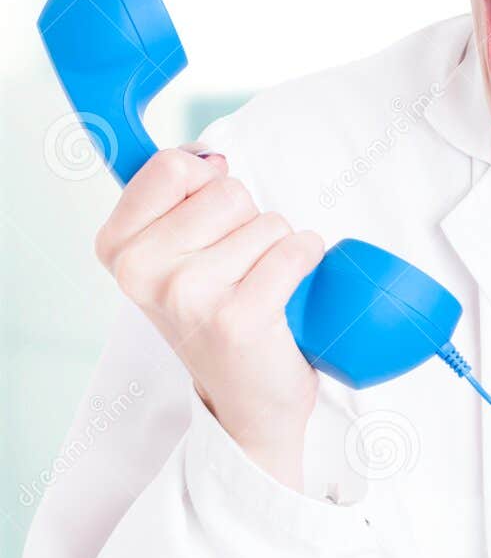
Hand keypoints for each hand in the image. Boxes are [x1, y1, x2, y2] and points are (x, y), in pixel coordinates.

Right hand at [94, 145, 325, 488]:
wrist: (245, 402)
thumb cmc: (214, 317)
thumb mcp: (172, 255)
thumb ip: (175, 196)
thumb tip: (206, 156)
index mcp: (117, 248)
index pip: (171, 166)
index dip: (205, 181)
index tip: (209, 218)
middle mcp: (143, 271)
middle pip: (227, 191)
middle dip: (246, 221)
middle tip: (236, 270)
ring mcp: (189, 295)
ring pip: (267, 221)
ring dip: (275, 247)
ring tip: (257, 288)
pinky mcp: (238, 317)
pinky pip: (295, 249)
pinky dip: (306, 262)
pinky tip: (287, 295)